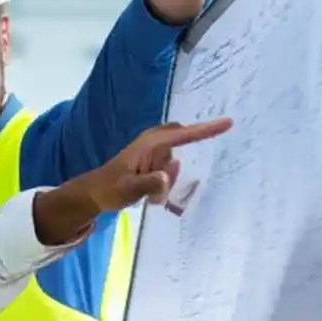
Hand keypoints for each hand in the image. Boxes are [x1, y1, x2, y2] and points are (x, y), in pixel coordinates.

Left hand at [82, 117, 232, 212]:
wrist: (93, 195)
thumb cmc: (109, 189)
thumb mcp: (128, 189)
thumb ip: (148, 184)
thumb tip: (166, 177)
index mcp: (149, 144)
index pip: (183, 134)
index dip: (205, 130)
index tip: (228, 123)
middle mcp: (154, 144)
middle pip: (181, 145)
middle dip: (178, 164)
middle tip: (164, 182)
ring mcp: (154, 154)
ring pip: (174, 166)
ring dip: (167, 182)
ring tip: (149, 196)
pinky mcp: (153, 164)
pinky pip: (168, 174)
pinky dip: (163, 187)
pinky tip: (149, 197)